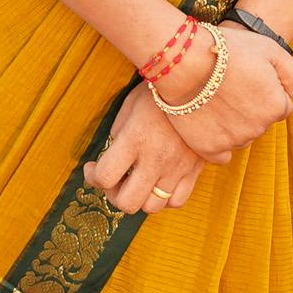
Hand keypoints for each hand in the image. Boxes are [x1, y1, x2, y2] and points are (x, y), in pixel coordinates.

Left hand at [83, 84, 205, 214]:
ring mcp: (177, 168)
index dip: (92, 176)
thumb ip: (118, 135)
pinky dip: (164, 198)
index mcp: (135, 138)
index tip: (92, 167)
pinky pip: (177, 201)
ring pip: (152, 207)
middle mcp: (156, 158)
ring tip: (137, 180)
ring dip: (139, 198)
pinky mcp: (194, 170)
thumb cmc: (160, 92)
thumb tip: (110, 157)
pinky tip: (159, 181)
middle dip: (114, 194)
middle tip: (114, 179)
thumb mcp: (130, 106)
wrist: (200, 86)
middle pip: (127, 203)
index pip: (105, 177)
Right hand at [150, 22, 292, 162]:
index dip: (266, 90)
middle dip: (251, 106)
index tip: (249, 80)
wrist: (184, 61)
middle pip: (261, 121)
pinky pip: (222, 154)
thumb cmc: (225, 51)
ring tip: (216, 99)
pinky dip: (218, 141)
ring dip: (235, 123)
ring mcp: (234, 140)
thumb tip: (292, 91)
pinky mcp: (210, 148)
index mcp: (276, 106)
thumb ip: (291, 72)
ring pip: (242, 136)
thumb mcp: (270, 48)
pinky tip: (210, 122)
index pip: (282, 106)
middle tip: (231, 86)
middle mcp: (258, 128)